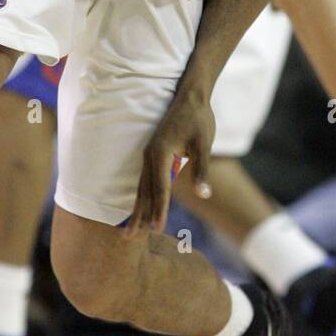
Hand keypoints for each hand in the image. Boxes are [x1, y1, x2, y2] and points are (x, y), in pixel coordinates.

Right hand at [126, 86, 214, 237]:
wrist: (191, 96)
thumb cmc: (200, 119)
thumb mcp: (204, 144)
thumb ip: (202, 170)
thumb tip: (204, 194)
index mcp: (161, 153)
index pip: (160, 189)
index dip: (159, 210)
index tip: (157, 230)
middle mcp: (150, 155)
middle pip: (144, 192)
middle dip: (139, 216)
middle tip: (130, 239)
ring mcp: (149, 154)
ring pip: (142, 187)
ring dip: (138, 209)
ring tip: (131, 230)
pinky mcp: (153, 153)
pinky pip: (145, 180)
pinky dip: (142, 196)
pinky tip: (141, 208)